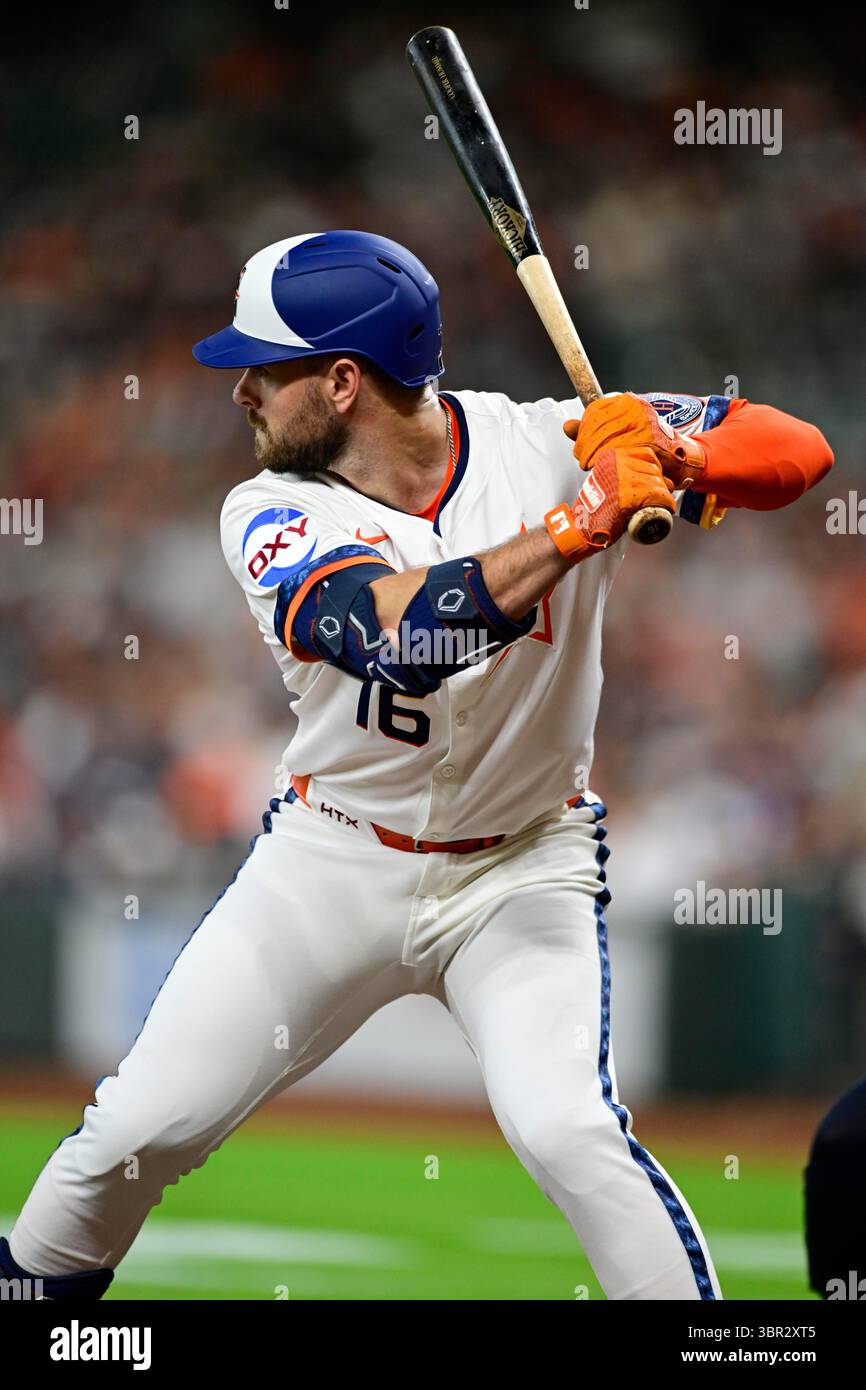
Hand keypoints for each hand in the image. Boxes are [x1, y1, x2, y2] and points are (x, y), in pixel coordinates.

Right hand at [544, 444, 676, 562]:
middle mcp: (616, 464)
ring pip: (658, 483)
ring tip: (661, 503)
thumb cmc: (597, 508)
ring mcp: (622, 480)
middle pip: (654, 469)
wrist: (582, 527)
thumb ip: (627, 473)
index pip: (646, 454)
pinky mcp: (628, 497)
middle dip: (661, 483)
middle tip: (659, 496)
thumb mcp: (608, 480)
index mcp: (611, 457)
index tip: (657, 478)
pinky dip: (666, 503)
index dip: (655, 468)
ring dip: (664, 495)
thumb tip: (656, 475)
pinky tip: (666, 508)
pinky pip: (658, 496)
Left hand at [563, 391, 705, 489]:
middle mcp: (635, 408)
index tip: (579, 445)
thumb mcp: (619, 432)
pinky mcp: (647, 439)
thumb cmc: (648, 446)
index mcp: (627, 402)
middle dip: (584, 445)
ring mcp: (643, 422)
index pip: (594, 411)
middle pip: (597, 426)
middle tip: (582, 459)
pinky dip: (607, 459)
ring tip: (590, 464)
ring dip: (593, 454)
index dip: (583, 430)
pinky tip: (604, 466)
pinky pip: (618, 449)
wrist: (681, 457)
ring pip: (605, 439)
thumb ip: (592, 429)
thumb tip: (567, 426)